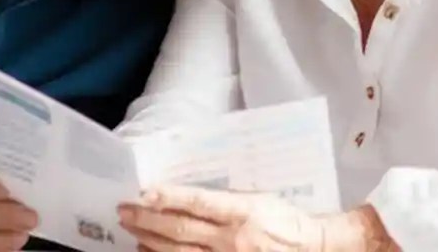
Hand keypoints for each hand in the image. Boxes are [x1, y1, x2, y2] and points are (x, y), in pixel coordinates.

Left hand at [118, 186, 327, 251]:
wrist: (313, 249)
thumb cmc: (285, 221)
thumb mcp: (259, 199)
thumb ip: (225, 199)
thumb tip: (187, 194)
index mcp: (243, 212)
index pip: (199, 203)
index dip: (170, 198)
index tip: (145, 192)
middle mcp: (233, 239)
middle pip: (181, 231)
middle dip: (148, 220)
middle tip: (125, 210)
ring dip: (151, 242)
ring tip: (131, 230)